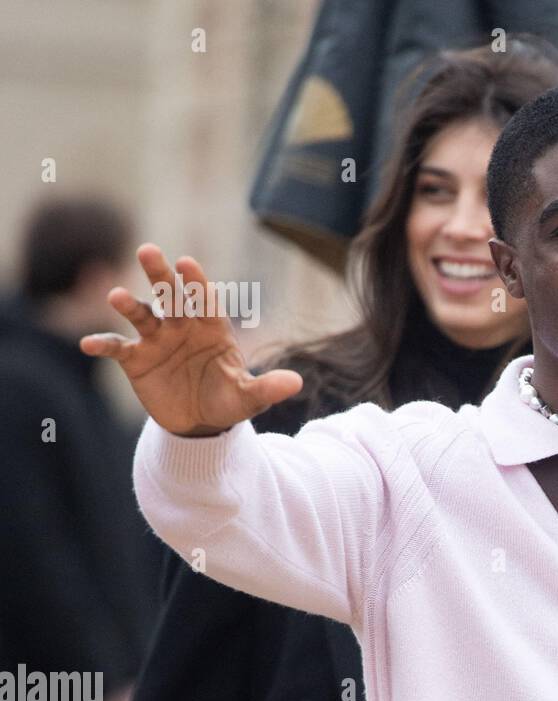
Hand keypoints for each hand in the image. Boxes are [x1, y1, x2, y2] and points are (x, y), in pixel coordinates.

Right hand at [79, 244, 301, 436]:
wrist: (201, 422)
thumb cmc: (229, 400)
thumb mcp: (250, 398)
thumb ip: (268, 387)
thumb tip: (297, 382)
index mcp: (212, 328)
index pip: (205, 301)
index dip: (196, 284)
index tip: (187, 263)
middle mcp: (182, 326)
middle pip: (170, 296)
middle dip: (160, 275)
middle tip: (148, 250)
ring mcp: (157, 340)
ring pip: (141, 315)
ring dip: (128, 305)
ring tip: (116, 296)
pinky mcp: (135, 360)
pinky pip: (117, 348)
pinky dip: (104, 344)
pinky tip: (89, 343)